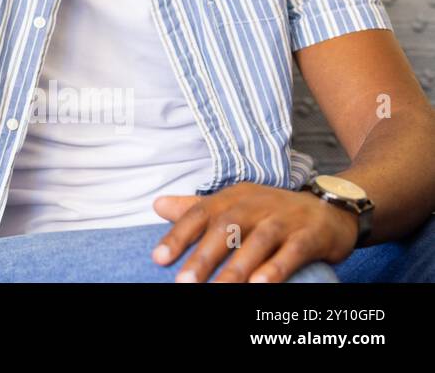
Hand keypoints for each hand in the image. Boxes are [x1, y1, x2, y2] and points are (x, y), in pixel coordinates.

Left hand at [151, 182, 357, 282]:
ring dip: (237, 268)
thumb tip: (157, 205)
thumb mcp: (234, 204)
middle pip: (225, 229)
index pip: (199, 214)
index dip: (178, 235)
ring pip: (257, 243)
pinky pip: (291, 252)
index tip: (158, 259)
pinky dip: (276, 269)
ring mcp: (284, 219)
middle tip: (184, 282)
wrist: (329, 209)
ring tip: (219, 291)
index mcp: (232, 197)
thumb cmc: (270, 212)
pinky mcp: (309, 235)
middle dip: (203, 257)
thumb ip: (196, 208)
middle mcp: (255, 205)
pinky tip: (260, 286)